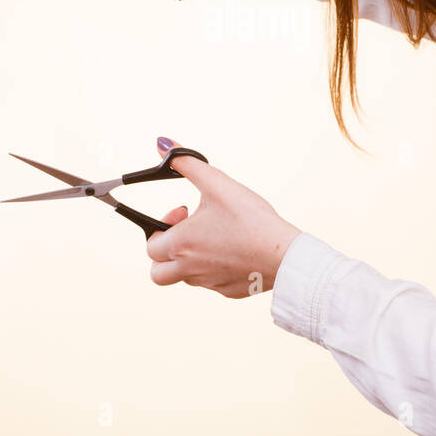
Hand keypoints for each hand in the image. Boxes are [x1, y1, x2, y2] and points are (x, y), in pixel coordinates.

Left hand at [145, 137, 301, 298]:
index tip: (182, 212)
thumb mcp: (217, 183)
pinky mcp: (229, 291)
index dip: (159, 226)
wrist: (286, 255)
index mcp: (181, 245)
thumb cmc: (251, 219)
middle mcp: (190, 269)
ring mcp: (210, 283)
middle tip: (188, 232)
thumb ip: (187, 163)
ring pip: (184, 278)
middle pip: (157, 272)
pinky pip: (211, 282)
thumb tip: (162, 144)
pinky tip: (235, 250)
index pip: (149, 245)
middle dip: (165, 252)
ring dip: (189, 259)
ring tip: (215, 236)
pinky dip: (214, 268)